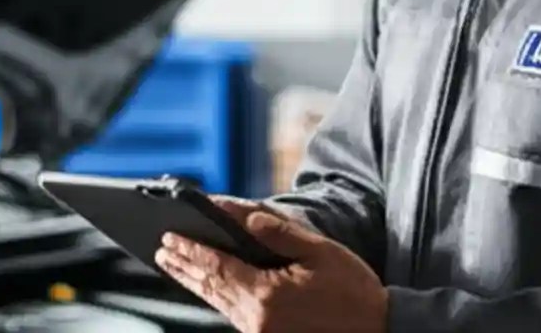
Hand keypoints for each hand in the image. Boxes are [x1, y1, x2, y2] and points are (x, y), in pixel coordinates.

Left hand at [155, 209, 386, 332]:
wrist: (376, 330)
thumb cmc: (353, 291)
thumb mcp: (320, 252)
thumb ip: (280, 233)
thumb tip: (246, 218)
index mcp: (267, 295)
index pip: (217, 267)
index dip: (191, 250)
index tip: (170, 236)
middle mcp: (256, 319)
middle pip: (210, 288)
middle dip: (185, 266)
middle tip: (164, 249)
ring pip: (218, 303)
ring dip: (196, 282)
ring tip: (177, 265)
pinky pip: (233, 314)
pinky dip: (216, 297)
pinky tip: (209, 287)